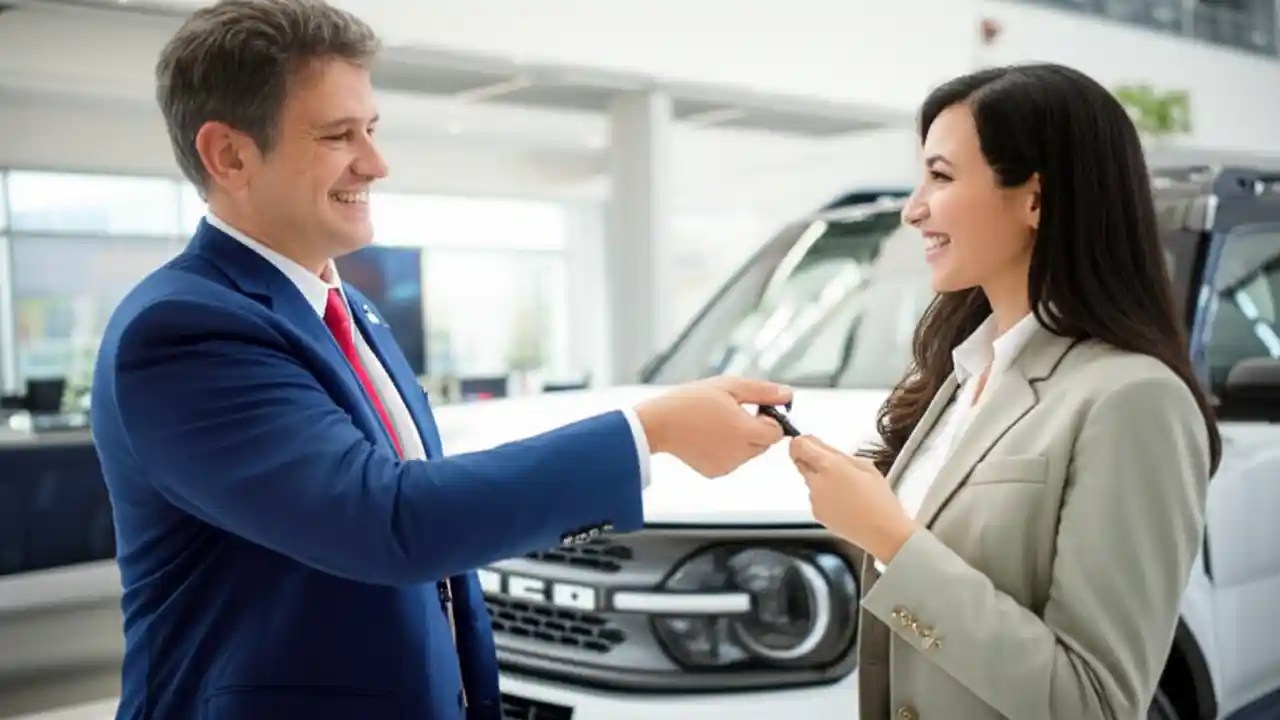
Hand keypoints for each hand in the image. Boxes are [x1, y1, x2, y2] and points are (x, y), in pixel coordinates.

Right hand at [635, 376, 792, 477]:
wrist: (658, 424)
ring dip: (741, 440)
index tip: (754, 409)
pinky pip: (732, 461)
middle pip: (764, 444)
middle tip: (732, 413)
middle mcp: (739, 453)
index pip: (777, 432)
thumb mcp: (728, 386)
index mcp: (745, 431)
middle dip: (755, 429)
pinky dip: (726, 450)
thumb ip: (762, 392)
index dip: (769, 418)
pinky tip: (709, 437)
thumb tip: (788, 395)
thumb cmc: (689, 402)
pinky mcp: (715, 472)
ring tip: (717, 424)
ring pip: (749, 453)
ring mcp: (727, 465)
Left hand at [789, 435, 917, 563]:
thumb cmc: (880, 500)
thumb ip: (839, 455)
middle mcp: (817, 483)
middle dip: (810, 459)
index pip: (799, 446)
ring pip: (809, 481)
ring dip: (819, 479)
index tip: (808, 442)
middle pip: (799, 462)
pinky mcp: (816, 513)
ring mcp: (814, 500)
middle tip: (830, 464)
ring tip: (845, 488)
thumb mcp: (865, 466)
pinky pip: (815, 497)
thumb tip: (822, 449)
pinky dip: (824, 496)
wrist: (883, 532)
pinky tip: (843, 502)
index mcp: (830, 466)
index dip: (801, 442)